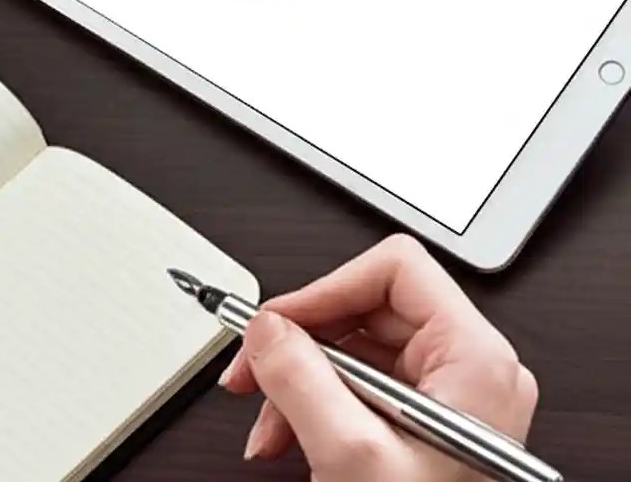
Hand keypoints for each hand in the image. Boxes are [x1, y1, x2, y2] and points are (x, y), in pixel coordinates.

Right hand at [221, 235, 538, 480]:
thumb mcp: (351, 454)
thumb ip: (300, 380)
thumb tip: (265, 329)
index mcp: (474, 359)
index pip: (395, 270)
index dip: (325, 288)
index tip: (276, 323)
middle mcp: (468, 368)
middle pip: (365, 309)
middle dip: (299, 345)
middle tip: (250, 371)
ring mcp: (448, 395)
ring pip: (352, 350)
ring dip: (296, 382)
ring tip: (267, 427)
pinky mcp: (423, 420)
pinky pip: (356, 386)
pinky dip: (311, 406)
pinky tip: (284, 438)